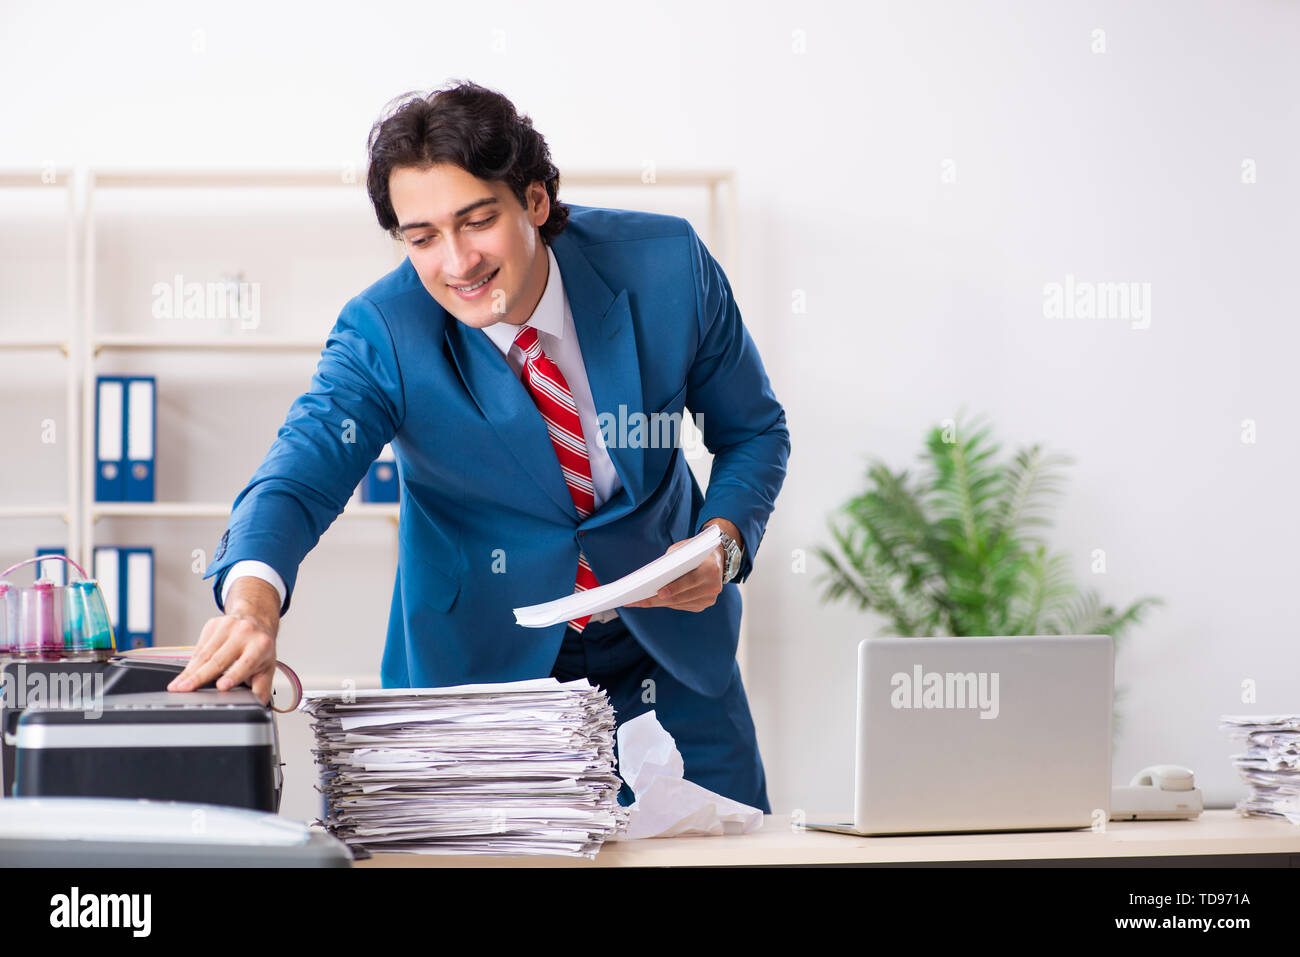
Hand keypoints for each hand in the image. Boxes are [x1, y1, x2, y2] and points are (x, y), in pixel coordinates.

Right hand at [167, 578, 280, 704]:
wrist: (256, 620)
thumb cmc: (260, 647)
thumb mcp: (267, 667)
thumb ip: (262, 688)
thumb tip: (257, 705)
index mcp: (260, 646)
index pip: (246, 663)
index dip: (233, 675)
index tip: (222, 686)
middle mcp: (245, 633)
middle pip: (218, 659)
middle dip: (199, 677)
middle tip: (185, 690)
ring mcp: (228, 626)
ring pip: (204, 654)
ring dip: (189, 672)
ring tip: (178, 686)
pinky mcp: (214, 624)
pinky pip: (198, 647)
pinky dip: (191, 663)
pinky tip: (184, 674)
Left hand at [623, 517, 741, 612]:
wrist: (717, 558)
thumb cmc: (696, 550)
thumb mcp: (685, 547)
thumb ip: (672, 559)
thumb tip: (654, 576)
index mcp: (711, 569)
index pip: (690, 581)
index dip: (674, 588)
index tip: (658, 593)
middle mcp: (714, 586)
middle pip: (682, 596)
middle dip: (659, 599)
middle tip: (639, 601)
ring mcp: (711, 598)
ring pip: (680, 603)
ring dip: (660, 603)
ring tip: (641, 602)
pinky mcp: (706, 604)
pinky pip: (683, 605)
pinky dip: (669, 603)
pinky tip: (655, 601)